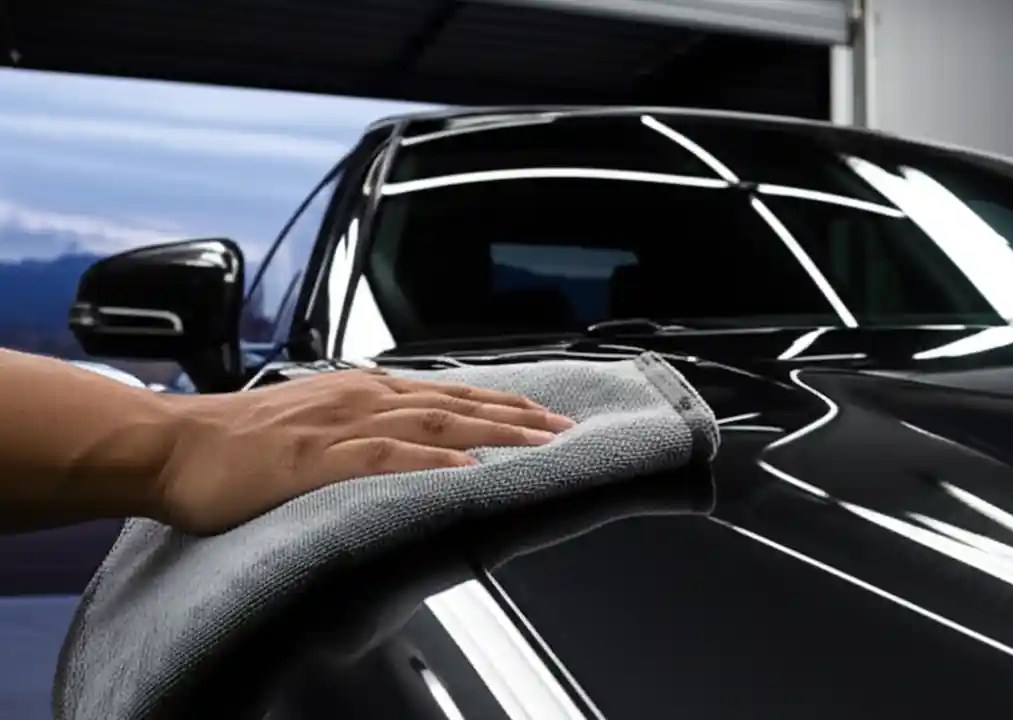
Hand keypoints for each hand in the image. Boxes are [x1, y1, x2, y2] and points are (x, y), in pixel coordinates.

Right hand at [156, 370, 574, 534]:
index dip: (498, 402)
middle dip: (515, 415)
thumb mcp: (309, 419)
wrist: (174, 444)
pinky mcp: (317, 458)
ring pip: (434, 421)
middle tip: (562, 427)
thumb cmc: (234, 439)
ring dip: (493, 431)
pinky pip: (385, 455)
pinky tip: (466, 464)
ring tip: (537, 442)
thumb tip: (397, 432)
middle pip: (454, 402)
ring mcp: (341, 425)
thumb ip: (355, 422)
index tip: (539, 413)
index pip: (445, 392)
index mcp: (359, 390)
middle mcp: (360, 398)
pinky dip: (431, 457)